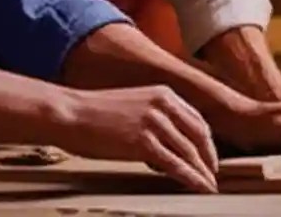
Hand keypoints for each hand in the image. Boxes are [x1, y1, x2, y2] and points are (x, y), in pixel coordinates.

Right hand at [58, 86, 218, 193]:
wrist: (69, 114)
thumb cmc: (92, 113)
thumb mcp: (131, 105)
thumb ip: (153, 116)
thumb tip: (168, 143)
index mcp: (161, 93)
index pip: (196, 119)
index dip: (206, 142)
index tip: (207, 157)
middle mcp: (162, 105)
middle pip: (200, 135)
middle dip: (209, 158)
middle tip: (211, 175)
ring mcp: (154, 123)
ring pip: (190, 152)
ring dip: (203, 172)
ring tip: (207, 185)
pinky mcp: (143, 142)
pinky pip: (176, 165)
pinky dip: (192, 178)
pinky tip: (200, 187)